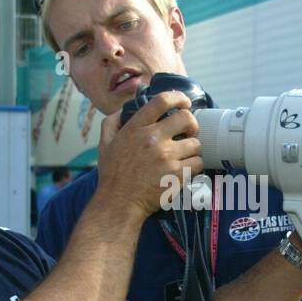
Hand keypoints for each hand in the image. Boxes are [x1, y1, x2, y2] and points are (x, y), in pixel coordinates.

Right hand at [95, 91, 202, 224]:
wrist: (119, 202)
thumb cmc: (112, 175)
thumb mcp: (104, 144)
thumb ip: (111, 123)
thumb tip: (122, 111)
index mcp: (136, 127)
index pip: (162, 101)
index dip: (179, 98)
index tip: (185, 103)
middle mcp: (153, 138)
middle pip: (187, 118)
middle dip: (192, 124)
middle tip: (189, 133)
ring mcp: (166, 156)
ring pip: (196, 143)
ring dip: (193, 149)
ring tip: (185, 155)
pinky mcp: (176, 174)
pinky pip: (197, 163)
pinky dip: (194, 166)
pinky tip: (185, 169)